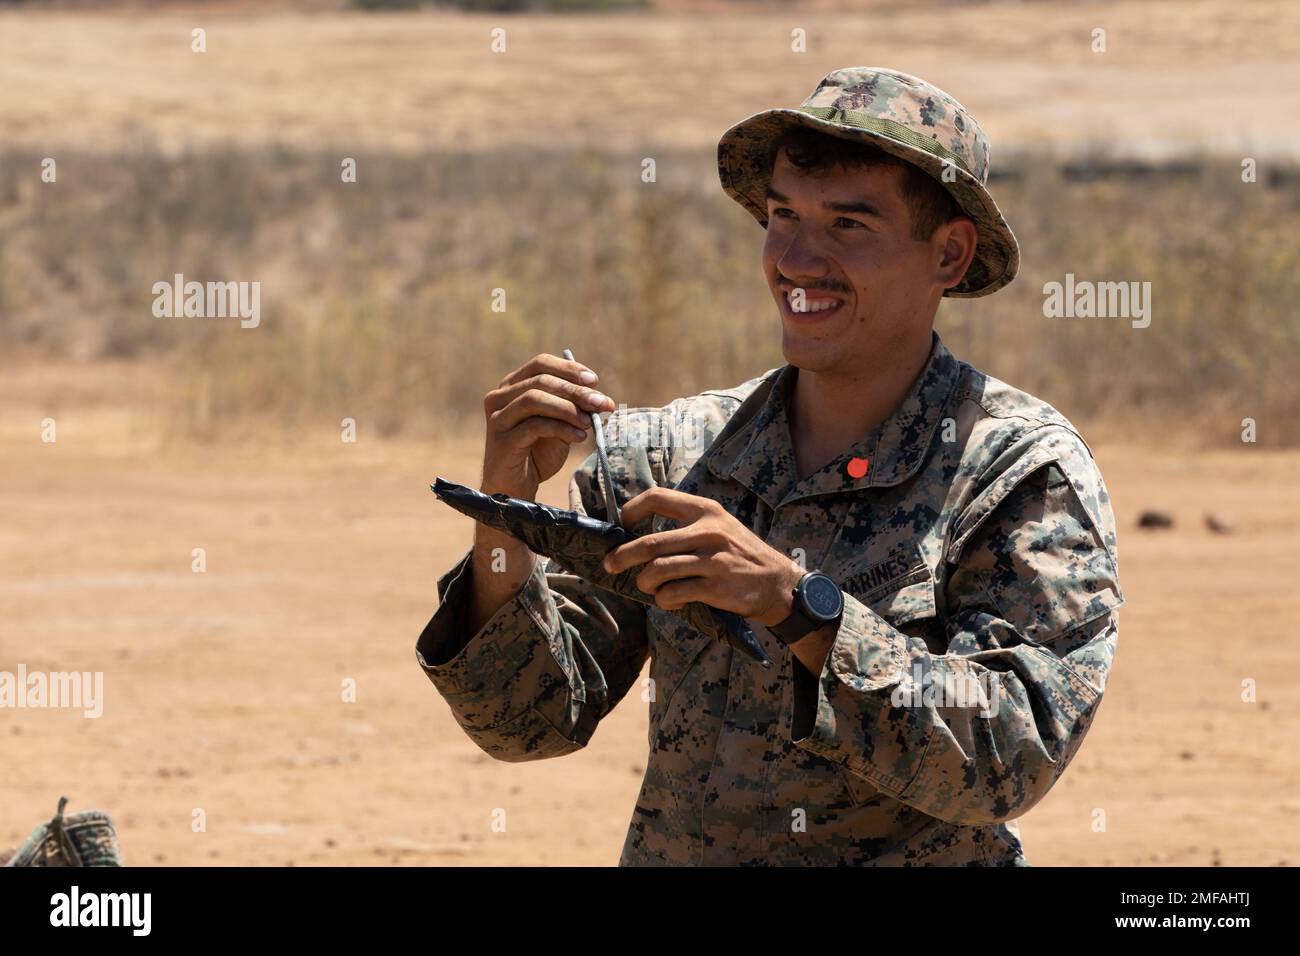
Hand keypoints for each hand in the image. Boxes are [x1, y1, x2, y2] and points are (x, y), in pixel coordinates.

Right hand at [480, 352, 616, 499]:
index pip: (540, 364)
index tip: (594, 381)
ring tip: (590, 422)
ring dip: (568, 408)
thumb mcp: (559, 426)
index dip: (569, 369)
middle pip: (540, 380)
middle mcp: (499, 398)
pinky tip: (579, 437)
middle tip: (601, 403)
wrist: (516, 489)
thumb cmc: (537, 455)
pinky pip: (534, 426)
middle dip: (575, 390)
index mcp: (512, 387)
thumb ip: (573, 410)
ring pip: (534, 399)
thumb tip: (600, 399)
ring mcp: (498, 418)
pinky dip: (561, 428)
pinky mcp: (501, 440)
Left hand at [601, 487, 804, 626]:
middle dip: (622, 556)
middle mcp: (707, 531)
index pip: (657, 498)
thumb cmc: (741, 554)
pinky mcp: (715, 587)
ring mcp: (712, 560)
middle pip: (649, 542)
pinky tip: (672, 600)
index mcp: (705, 510)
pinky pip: (673, 593)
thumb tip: (639, 532)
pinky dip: (665, 600)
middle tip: (610, 565)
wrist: (778, 583)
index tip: (622, 526)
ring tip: (649, 587)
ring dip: (645, 583)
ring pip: (657, 570)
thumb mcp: (719, 525)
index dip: (631, 510)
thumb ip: (687, 524)